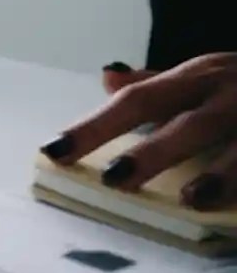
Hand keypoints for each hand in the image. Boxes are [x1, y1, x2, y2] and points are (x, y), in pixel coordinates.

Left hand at [40, 54, 236, 209]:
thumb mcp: (206, 73)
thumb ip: (158, 84)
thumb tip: (107, 75)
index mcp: (201, 77)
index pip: (138, 100)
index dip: (96, 126)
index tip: (54, 151)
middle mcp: (236, 94)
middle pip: (193, 124)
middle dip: (156, 150)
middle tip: (118, 179)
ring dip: (222, 173)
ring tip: (191, 199)